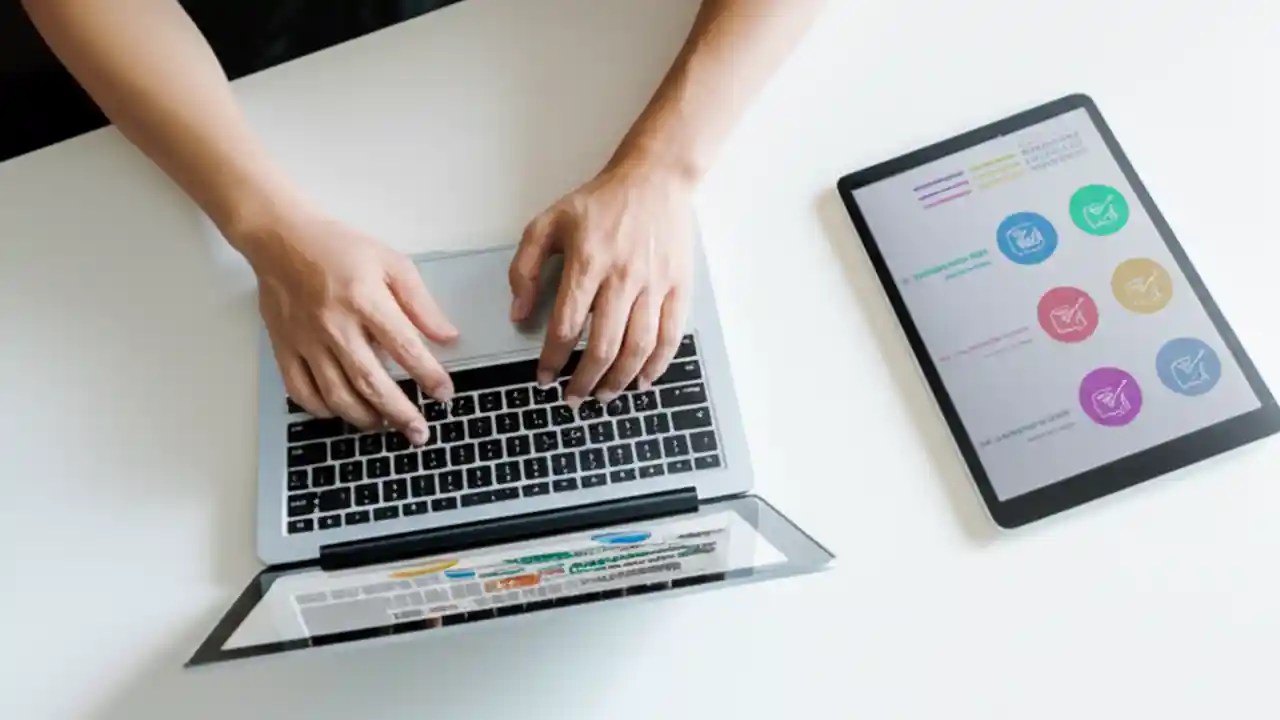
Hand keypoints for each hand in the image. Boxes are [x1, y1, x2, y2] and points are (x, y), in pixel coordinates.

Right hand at [234, 206, 457, 444]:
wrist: (280, 238)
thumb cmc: (339, 248)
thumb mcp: (391, 262)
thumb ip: (420, 302)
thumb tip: (447, 337)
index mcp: (365, 300)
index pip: (405, 348)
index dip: (428, 376)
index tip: (445, 394)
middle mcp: (335, 326)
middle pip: (370, 382)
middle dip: (399, 413)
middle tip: (419, 433)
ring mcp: (306, 341)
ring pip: (336, 395)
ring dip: (364, 418)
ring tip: (385, 426)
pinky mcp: (284, 348)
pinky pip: (301, 391)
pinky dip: (322, 409)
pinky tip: (341, 412)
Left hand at [509, 166, 693, 404]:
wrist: (655, 179)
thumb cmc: (600, 202)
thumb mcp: (548, 223)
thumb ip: (525, 268)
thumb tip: (519, 313)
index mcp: (588, 261)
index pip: (567, 325)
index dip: (553, 359)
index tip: (544, 377)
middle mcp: (623, 276)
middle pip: (604, 345)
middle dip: (585, 380)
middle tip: (573, 397)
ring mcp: (654, 283)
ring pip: (638, 347)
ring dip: (619, 380)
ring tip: (604, 396)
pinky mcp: (678, 286)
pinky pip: (669, 335)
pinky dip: (657, 364)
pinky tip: (642, 380)